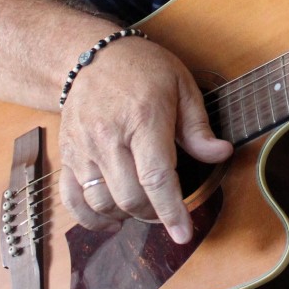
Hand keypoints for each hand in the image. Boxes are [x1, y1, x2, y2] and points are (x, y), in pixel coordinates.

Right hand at [57, 36, 233, 243]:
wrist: (90, 55)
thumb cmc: (142, 69)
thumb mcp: (181, 85)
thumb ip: (198, 126)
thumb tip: (221, 154)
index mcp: (143, 118)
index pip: (156, 177)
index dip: (171, 210)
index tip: (183, 233)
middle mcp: (108, 136)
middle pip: (130, 196)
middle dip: (154, 214)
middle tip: (168, 211)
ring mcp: (83, 147)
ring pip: (101, 202)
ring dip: (126, 215)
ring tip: (143, 206)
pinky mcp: (68, 155)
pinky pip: (72, 199)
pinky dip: (91, 218)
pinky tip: (111, 220)